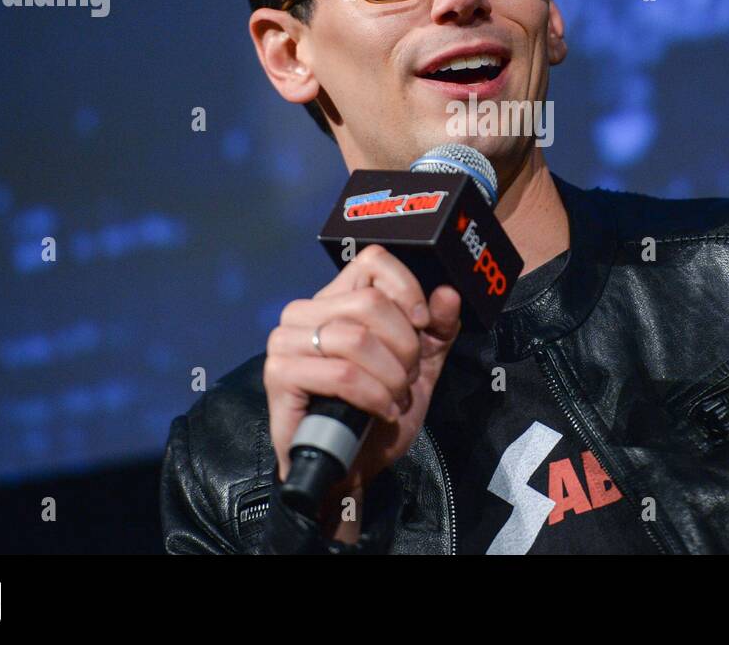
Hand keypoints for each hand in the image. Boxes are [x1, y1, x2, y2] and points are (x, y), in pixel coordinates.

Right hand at [263, 244, 462, 529]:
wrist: (351, 466)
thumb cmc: (379, 411)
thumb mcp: (421, 366)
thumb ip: (438, 328)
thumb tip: (448, 293)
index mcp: (337, 299)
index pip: (372, 261)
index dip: (407, 290)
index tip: (422, 325)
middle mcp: (305, 312)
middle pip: (370, 302)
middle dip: (404, 347)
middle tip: (407, 377)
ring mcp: (286, 341)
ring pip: (355, 338)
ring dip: (390, 375)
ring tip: (395, 397)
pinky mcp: (280, 374)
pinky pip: (341, 374)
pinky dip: (373, 395)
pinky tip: (382, 411)